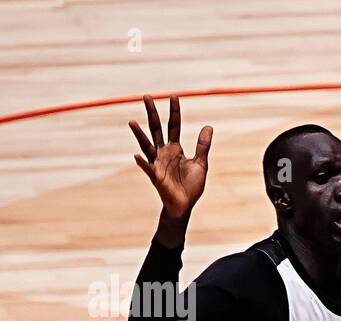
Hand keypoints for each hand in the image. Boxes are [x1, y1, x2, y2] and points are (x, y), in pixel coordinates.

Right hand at [129, 95, 212, 222]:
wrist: (185, 205)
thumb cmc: (190, 185)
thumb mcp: (201, 163)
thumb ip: (202, 146)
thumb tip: (208, 126)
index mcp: (175, 148)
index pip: (173, 126)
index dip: (174, 112)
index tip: (174, 96)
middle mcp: (163, 153)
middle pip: (156, 129)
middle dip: (152, 114)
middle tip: (146, 96)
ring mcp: (158, 163)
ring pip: (147, 145)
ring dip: (139, 135)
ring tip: (132, 122)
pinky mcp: (156, 177)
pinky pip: (148, 168)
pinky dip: (142, 163)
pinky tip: (136, 156)